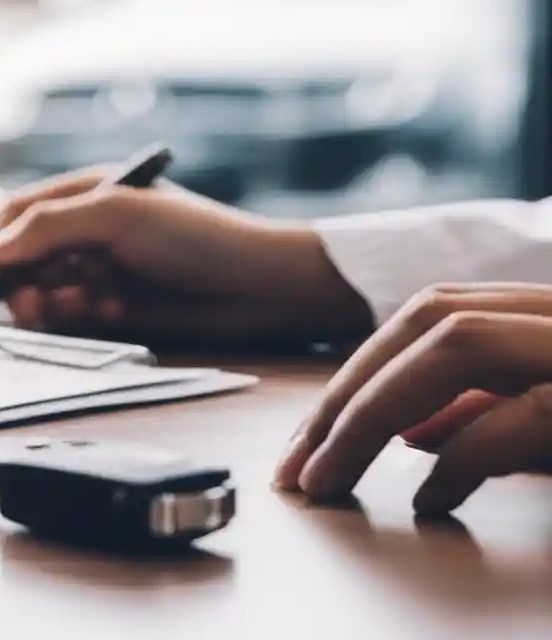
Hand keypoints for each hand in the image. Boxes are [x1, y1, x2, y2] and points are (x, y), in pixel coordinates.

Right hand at [0, 167, 371, 342]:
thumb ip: (49, 227)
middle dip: (25, 282)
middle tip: (42, 304)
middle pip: (20, 259)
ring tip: (92, 306)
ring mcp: (97, 271)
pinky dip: (82, 319)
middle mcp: (85, 231)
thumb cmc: (198, 238)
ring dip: (55, 303)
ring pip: (41, 293)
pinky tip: (115, 313)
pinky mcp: (111, 309)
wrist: (258, 286)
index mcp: (84, 195)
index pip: (15, 215)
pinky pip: (70, 320)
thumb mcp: (118, 216)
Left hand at [275, 283, 551, 513]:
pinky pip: (529, 411)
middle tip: (292, 466)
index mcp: (549, 316)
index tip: (306, 442)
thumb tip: (413, 433)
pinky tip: (428, 501)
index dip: (360, 374)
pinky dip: (465, 456)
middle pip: (430, 319)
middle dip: (346, 394)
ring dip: (373, 413)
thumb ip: (492, 418)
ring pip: (459, 343)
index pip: (433, 317)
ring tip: (327, 480)